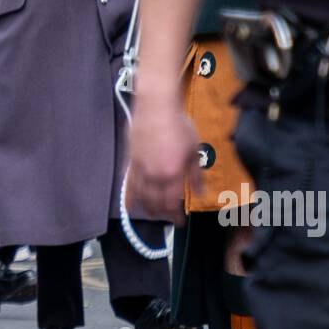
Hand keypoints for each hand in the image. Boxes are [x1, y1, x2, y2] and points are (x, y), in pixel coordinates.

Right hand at [126, 96, 200, 223]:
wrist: (155, 107)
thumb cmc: (179, 125)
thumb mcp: (194, 149)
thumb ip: (195, 174)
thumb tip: (200, 193)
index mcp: (172, 174)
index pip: (172, 203)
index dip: (175, 215)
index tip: (179, 222)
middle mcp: (154, 176)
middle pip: (156, 203)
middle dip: (162, 214)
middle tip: (168, 219)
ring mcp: (140, 170)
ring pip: (141, 196)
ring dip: (147, 208)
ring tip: (152, 214)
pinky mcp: (130, 162)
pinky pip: (129, 185)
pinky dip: (129, 197)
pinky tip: (130, 205)